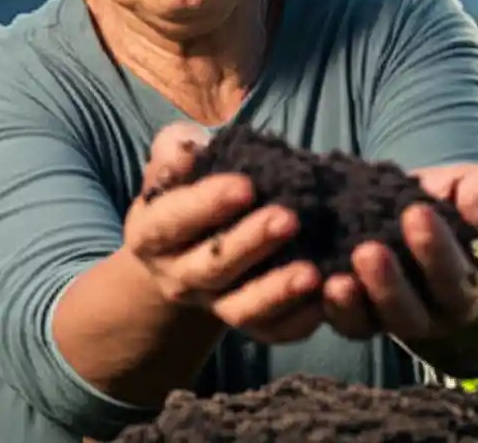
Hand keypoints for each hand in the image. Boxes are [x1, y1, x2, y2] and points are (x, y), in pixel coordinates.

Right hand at [121, 122, 325, 344]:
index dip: (206, 205)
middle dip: (250, 244)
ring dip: (277, 292)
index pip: (173, 222)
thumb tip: (187, 146)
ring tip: (312, 273)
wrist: (188, 249)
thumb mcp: (173, 167)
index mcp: (151, 236)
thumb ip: (175, 151)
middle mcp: (178, 277)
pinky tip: (327, 296)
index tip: (245, 185)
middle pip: (211, 268)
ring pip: (242, 309)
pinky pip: (274, 331)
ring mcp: (213, 305)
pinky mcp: (249, 324)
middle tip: (288, 218)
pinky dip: (301, 320)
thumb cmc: (187, 192)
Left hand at [321, 163, 477, 343]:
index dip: (436, 250)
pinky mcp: (350, 313)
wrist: (413, 215)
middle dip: (389, 284)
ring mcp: (384, 317)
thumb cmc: (451, 203)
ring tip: (335, 280)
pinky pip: (339, 321)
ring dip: (352, 305)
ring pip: (371, 323)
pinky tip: (310, 281)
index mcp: (464, 287)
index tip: (416, 212)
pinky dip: (325, 307)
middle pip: (410, 312)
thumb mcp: (477, 189)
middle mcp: (427, 314)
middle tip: (368, 251)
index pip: (454, 278)